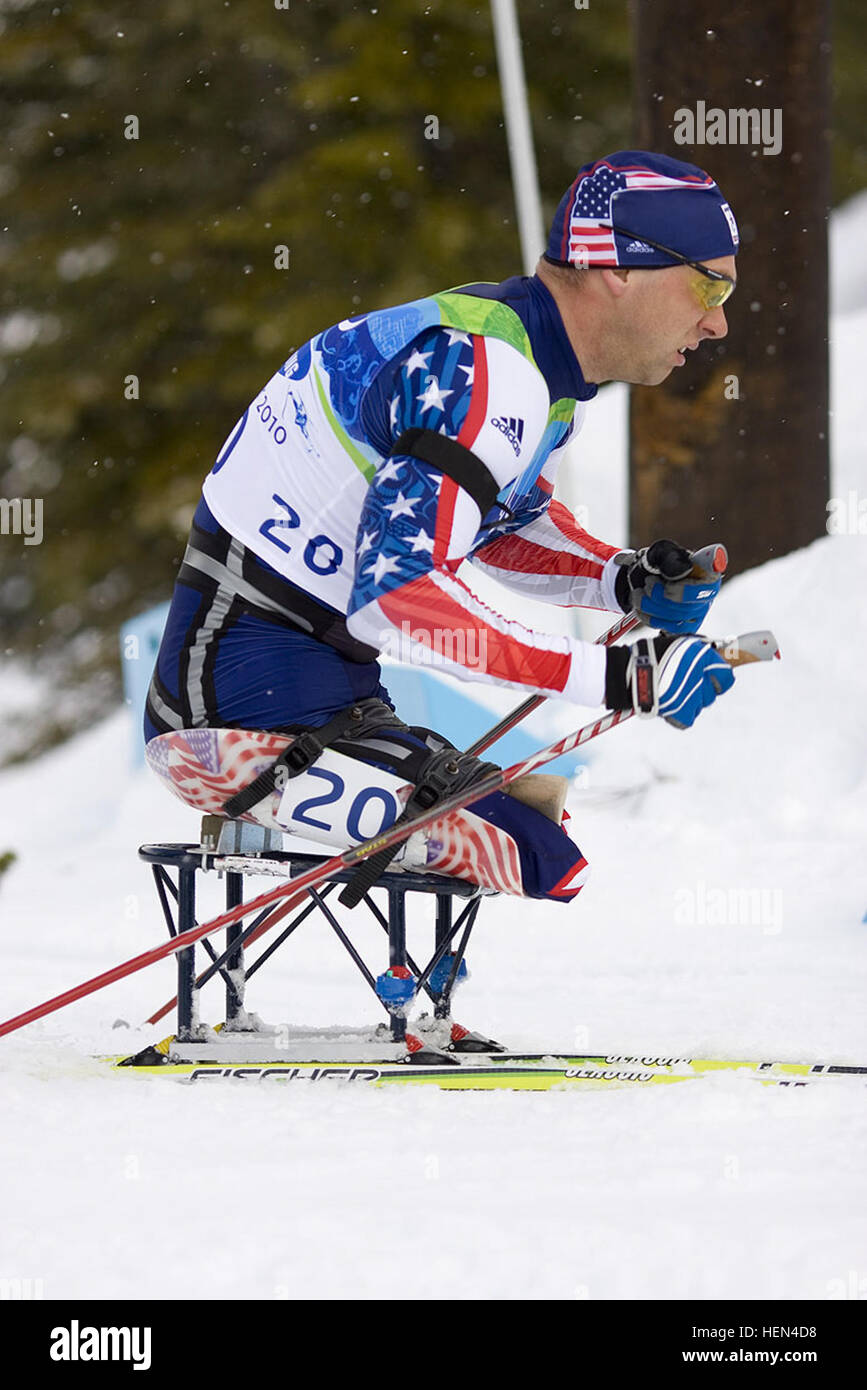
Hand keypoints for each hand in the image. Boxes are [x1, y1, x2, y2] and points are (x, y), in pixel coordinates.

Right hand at [605, 633, 734, 728]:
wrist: (630, 673)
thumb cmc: (652, 654)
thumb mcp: (678, 643)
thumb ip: (698, 649)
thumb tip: (714, 653)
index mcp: (703, 658)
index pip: (727, 674)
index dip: (718, 676)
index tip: (711, 677)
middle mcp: (701, 677)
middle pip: (714, 692)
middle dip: (702, 689)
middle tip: (684, 684)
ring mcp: (692, 696)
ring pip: (700, 705)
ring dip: (690, 701)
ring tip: (672, 691)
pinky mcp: (682, 713)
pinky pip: (688, 718)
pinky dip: (680, 714)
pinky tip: (669, 703)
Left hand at [612, 539, 724, 632]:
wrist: (647, 575)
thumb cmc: (660, 561)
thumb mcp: (662, 551)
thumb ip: (671, 558)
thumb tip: (682, 571)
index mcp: (709, 575)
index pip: (708, 588)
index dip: (685, 590)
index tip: (667, 583)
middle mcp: (707, 597)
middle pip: (688, 608)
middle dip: (659, 596)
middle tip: (648, 581)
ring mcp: (696, 614)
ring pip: (675, 620)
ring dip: (650, 605)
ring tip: (640, 592)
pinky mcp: (683, 627)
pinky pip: (666, 628)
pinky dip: (648, 617)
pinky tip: (640, 605)